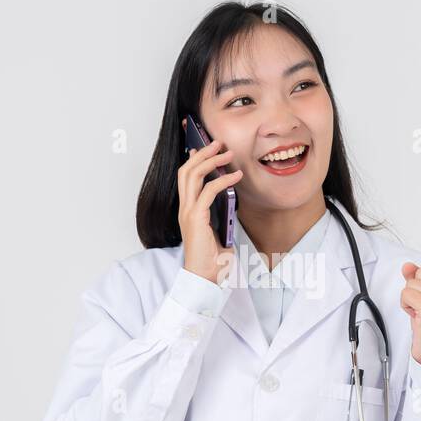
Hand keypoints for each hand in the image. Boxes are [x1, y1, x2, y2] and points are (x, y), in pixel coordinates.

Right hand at [178, 117, 242, 284]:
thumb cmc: (212, 258)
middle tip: (218, 143)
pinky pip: (208, 192)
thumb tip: (231, 197)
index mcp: (187, 210)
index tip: (204, 146)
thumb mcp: (218, 229)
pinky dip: (222, 181)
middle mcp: (184, 208)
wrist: (205, 277)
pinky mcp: (196, 218)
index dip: (193, 159)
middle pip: (186, 170)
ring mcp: (188, 213)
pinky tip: (235, 176)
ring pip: (192, 176)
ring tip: (227, 153)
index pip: (185, 178)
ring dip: (210, 161)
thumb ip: (220, 212)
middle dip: (202, 153)